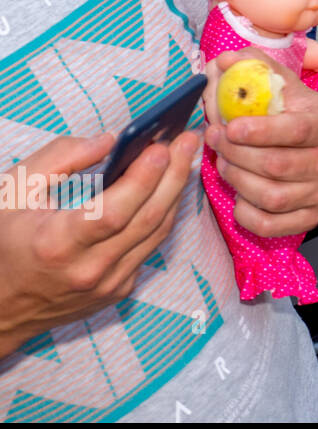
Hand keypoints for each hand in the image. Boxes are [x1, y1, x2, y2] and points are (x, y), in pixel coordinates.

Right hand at [0, 130, 194, 359]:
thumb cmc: (3, 242)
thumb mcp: (13, 192)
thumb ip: (59, 158)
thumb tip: (110, 141)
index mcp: (56, 245)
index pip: (114, 213)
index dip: (142, 179)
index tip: (161, 146)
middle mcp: (87, 270)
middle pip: (147, 220)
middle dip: (172, 175)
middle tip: (188, 140)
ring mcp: (108, 284)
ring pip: (157, 233)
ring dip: (175, 191)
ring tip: (185, 156)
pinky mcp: (119, 289)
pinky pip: (151, 246)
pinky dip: (163, 214)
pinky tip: (169, 187)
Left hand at [202, 49, 317, 236]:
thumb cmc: (297, 114)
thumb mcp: (285, 87)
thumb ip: (256, 68)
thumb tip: (225, 60)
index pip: (296, 131)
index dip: (259, 131)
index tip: (229, 127)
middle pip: (277, 165)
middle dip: (237, 154)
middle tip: (215, 139)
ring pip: (271, 196)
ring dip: (238, 180)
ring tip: (225, 163)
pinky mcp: (310, 217)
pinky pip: (271, 225)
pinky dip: (247, 213)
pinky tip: (239, 195)